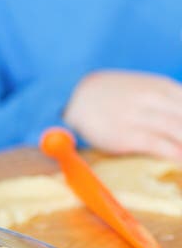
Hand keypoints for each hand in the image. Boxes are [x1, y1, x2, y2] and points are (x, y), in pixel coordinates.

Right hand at [64, 70, 181, 158]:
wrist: (75, 96)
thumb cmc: (112, 96)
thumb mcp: (143, 88)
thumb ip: (167, 99)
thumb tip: (179, 115)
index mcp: (162, 87)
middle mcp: (154, 99)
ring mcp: (140, 117)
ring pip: (179, 131)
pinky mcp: (127, 135)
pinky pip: (160, 146)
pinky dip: (176, 155)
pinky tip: (180, 160)